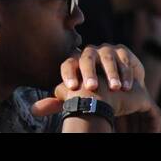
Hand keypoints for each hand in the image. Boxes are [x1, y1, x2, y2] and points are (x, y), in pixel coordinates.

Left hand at [32, 45, 160, 132]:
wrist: (118, 85)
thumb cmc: (94, 91)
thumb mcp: (77, 96)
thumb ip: (59, 101)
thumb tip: (33, 110)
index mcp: (75, 62)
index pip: (68, 64)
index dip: (68, 74)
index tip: (72, 88)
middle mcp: (89, 53)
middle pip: (87, 58)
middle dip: (89, 72)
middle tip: (92, 87)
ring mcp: (106, 50)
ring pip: (107, 57)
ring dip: (112, 73)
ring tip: (115, 88)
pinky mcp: (123, 51)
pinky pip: (124, 59)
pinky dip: (126, 73)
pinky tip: (127, 86)